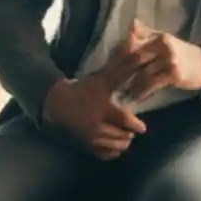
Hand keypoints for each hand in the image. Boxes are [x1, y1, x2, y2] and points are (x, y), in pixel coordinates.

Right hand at [42, 30, 149, 160]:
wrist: (58, 102)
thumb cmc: (83, 88)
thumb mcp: (102, 77)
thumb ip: (120, 65)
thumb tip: (133, 45)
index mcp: (103, 108)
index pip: (124, 120)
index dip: (135, 125)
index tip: (142, 127)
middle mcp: (97, 126)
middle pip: (121, 136)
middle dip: (129, 133)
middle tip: (132, 128)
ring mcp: (91, 138)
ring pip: (114, 146)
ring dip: (122, 142)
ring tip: (125, 134)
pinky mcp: (85, 145)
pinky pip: (103, 155)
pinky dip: (112, 152)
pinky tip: (114, 145)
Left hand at [116, 21, 200, 102]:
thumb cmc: (181, 53)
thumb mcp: (165, 40)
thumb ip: (147, 33)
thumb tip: (131, 23)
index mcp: (159, 37)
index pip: (133, 46)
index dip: (118, 58)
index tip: (107, 69)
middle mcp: (164, 46)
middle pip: (135, 60)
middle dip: (121, 73)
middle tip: (109, 85)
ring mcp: (170, 60)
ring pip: (143, 74)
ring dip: (130, 86)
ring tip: (120, 95)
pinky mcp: (174, 75)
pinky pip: (152, 85)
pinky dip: (142, 93)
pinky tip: (136, 99)